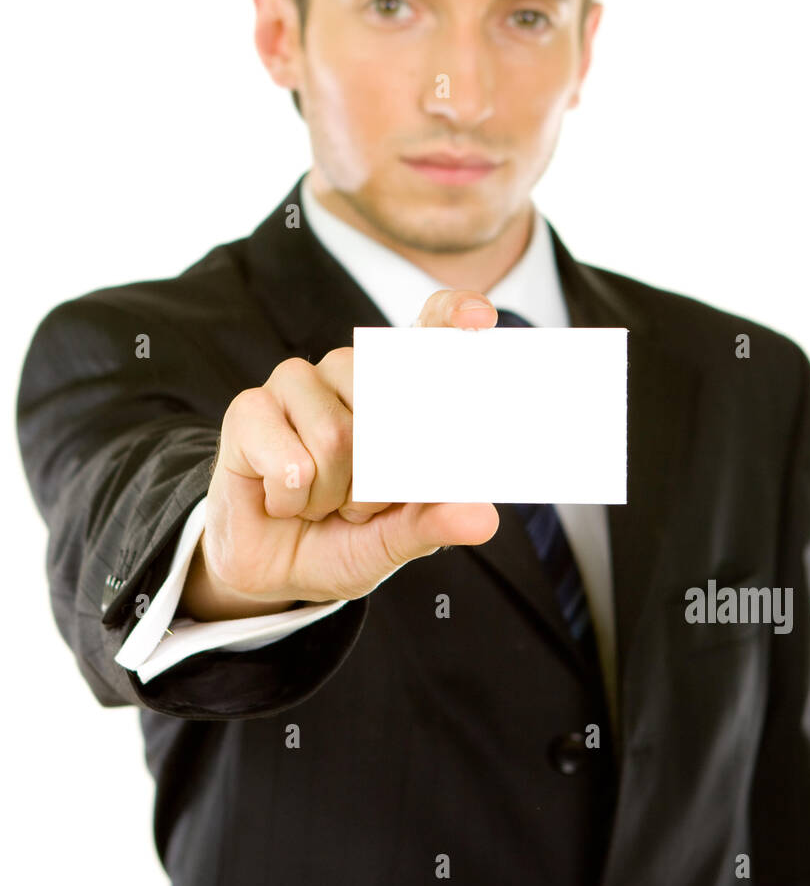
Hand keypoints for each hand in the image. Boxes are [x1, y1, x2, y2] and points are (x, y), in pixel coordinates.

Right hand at [180, 289, 500, 619]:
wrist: (268, 568)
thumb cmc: (340, 539)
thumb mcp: (396, 539)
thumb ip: (435, 522)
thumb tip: (484, 517)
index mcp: (394, 390)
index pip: (428, 334)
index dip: (451, 318)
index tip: (479, 317)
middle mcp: (349, 373)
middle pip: (386, 406)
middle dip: (381, 479)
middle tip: (361, 506)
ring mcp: (296, 383)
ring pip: (337, 437)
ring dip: (333, 495)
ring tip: (320, 503)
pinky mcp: (248, 408)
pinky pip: (290, 462)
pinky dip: (292, 501)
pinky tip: (281, 501)